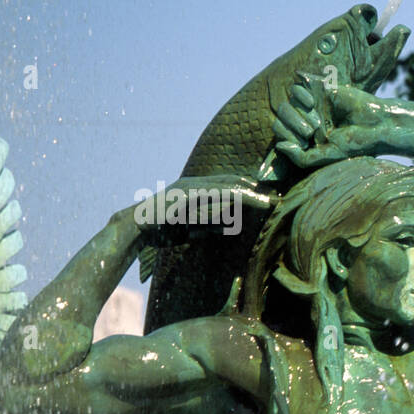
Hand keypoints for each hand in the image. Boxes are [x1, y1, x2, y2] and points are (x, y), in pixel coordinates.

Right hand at [125, 175, 279, 244]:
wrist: (135, 228)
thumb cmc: (161, 230)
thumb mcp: (192, 229)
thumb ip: (209, 225)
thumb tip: (227, 227)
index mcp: (196, 190)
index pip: (228, 187)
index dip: (249, 191)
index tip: (268, 200)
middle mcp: (194, 184)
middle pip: (231, 182)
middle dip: (255, 190)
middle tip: (277, 198)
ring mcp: (190, 187)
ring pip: (227, 186)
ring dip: (250, 193)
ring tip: (269, 201)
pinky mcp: (187, 194)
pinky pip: (215, 193)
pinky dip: (235, 195)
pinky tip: (249, 199)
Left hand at [273, 74, 391, 168]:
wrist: (376, 127)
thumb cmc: (354, 146)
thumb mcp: (326, 157)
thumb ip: (300, 158)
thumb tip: (279, 145)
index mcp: (307, 138)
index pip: (282, 134)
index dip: (287, 138)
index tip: (304, 143)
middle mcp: (308, 120)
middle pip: (281, 118)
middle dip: (292, 126)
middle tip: (312, 133)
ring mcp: (313, 104)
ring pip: (287, 103)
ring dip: (298, 113)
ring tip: (317, 121)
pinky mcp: (320, 88)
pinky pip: (297, 87)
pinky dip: (299, 94)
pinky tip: (312, 103)